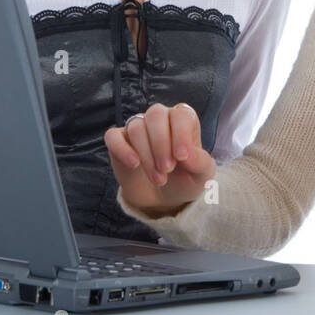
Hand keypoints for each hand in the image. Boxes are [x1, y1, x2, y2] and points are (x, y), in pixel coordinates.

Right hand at [104, 102, 216, 217]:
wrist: (163, 199)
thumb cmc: (185, 180)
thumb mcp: (201, 176)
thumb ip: (200, 162)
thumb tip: (187, 155)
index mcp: (183, 121)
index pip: (180, 114)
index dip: (181, 133)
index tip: (182, 157)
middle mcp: (160, 119)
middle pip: (156, 115)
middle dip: (161, 144)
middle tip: (167, 170)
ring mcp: (137, 128)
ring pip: (136, 127)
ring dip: (147, 155)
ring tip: (158, 179)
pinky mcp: (118, 141)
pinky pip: (113, 136)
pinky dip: (122, 149)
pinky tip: (133, 163)